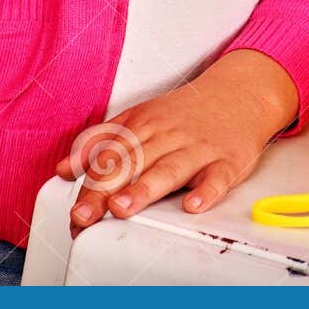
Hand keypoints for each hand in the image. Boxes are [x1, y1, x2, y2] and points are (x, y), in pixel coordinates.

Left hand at [58, 50, 297, 235]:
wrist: (243, 92)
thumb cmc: (187, 113)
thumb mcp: (140, 116)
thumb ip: (101, 141)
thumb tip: (65, 167)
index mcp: (143, 125)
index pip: (109, 157)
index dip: (89, 187)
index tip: (75, 213)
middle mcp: (168, 136)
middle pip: (132, 163)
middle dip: (106, 190)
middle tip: (86, 216)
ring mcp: (198, 149)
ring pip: (169, 168)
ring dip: (145, 188)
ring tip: (123, 207)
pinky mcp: (228, 161)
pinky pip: (217, 177)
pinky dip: (206, 191)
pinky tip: (193, 204)